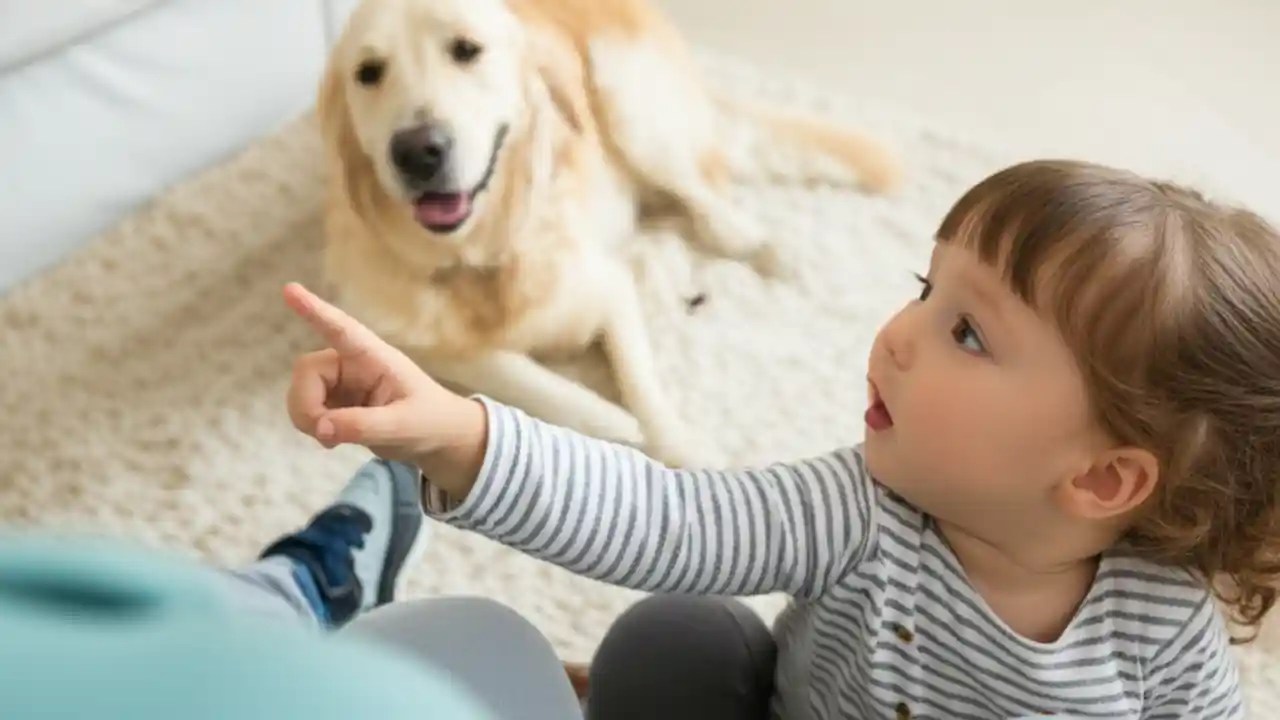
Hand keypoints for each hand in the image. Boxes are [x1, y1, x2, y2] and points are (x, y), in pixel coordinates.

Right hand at [282, 283, 482, 473]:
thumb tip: (320, 426)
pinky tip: (333, 440)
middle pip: (307, 371)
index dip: (314, 310)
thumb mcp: (403, 427)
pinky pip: (307, 410)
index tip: (289, 289)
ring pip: (301, 392)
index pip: (342, 330)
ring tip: (334, 440)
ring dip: (307, 418)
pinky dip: (312, 427)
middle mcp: (352, 364)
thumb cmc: (430, 421)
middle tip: (324, 433)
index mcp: (374, 357)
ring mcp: (341, 383)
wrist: (439, 440)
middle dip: (306, 404)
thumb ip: (363, 426)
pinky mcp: (336, 402)